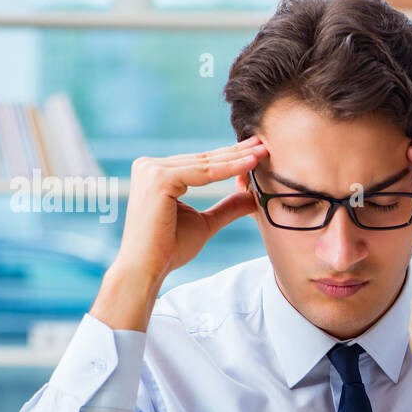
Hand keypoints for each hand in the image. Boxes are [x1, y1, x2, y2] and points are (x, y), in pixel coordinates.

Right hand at [115, 135, 265, 285]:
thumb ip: (226, 207)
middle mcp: (150, 166)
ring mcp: (152, 170)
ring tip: (263, 151)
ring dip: (237, 157)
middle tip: (264, 143)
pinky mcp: (158, 178)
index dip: (230, 157)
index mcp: (157, 174)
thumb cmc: (169, 248)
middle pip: (204, 159)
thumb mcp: (205, 223)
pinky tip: (249, 164)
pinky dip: (228, 169)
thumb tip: (252, 197)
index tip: (257, 152)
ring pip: (205, 164)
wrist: (147, 268)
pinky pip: (202, 173)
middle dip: (237, 151)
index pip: (201, 163)